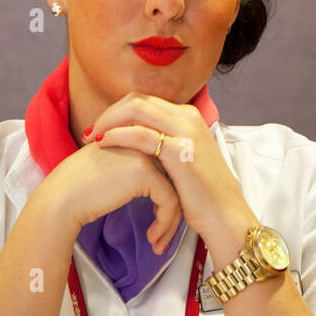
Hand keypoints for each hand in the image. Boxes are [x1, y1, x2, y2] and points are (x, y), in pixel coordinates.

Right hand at [42, 138, 183, 251]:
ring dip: (170, 221)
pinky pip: (169, 200)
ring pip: (175, 189)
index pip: (164, 164)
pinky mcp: (144, 171)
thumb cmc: (77, 190)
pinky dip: (164, 222)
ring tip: (158, 242)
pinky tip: (152, 238)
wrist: (61, 198)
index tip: (160, 220)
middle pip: (173, 176)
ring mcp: (144, 153)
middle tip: (163, 236)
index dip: (166, 194)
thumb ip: (131, 168)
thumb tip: (156, 188)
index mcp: (132, 136)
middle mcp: (141, 139)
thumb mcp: (109, 169)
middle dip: (173, 210)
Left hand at [82, 93, 257, 260]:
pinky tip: (103, 144)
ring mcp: (185, 131)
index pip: (145, 101)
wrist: (224, 215)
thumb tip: (139, 141)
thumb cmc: (202, 193)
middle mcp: (188, 117)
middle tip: (91, 131)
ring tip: (92, 137)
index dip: (118, 111)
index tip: (101, 127)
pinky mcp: (179, 151)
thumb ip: (166, 143)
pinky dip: (117, 135)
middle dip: (110, 113)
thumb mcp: (185, 158)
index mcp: (189, 116)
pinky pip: (140, 134)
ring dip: (109, 120)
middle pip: (138, 100)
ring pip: (136, 109)